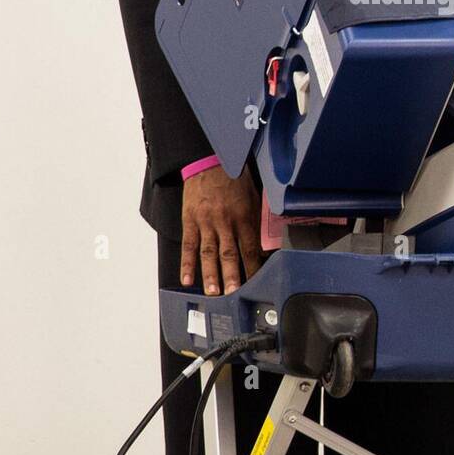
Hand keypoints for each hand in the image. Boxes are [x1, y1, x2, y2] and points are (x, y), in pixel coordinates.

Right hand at [181, 165, 261, 294]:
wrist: (209, 160)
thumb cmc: (233, 178)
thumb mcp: (254, 196)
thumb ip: (258, 221)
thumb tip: (266, 245)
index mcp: (243, 215)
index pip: (251, 248)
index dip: (254, 268)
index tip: (256, 283)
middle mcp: (225, 221)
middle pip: (229, 253)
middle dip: (232, 276)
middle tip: (233, 294)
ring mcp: (206, 222)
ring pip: (209, 252)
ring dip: (211, 274)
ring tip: (212, 292)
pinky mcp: (190, 220)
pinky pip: (188, 245)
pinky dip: (186, 263)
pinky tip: (186, 278)